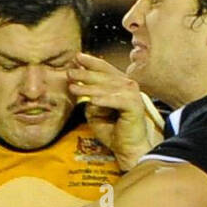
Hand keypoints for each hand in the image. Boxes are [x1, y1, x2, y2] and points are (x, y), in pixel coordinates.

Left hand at [68, 52, 162, 168]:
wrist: (126, 149)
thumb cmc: (112, 131)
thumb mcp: (94, 111)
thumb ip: (89, 96)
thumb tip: (78, 82)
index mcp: (120, 84)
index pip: (105, 69)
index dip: (91, 62)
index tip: (76, 58)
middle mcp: (128, 87)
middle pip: (105, 76)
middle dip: (86, 74)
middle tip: (70, 73)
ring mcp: (133, 95)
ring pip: (109, 88)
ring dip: (90, 88)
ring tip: (74, 88)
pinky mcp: (135, 106)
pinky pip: (117, 101)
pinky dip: (105, 100)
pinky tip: (92, 101)